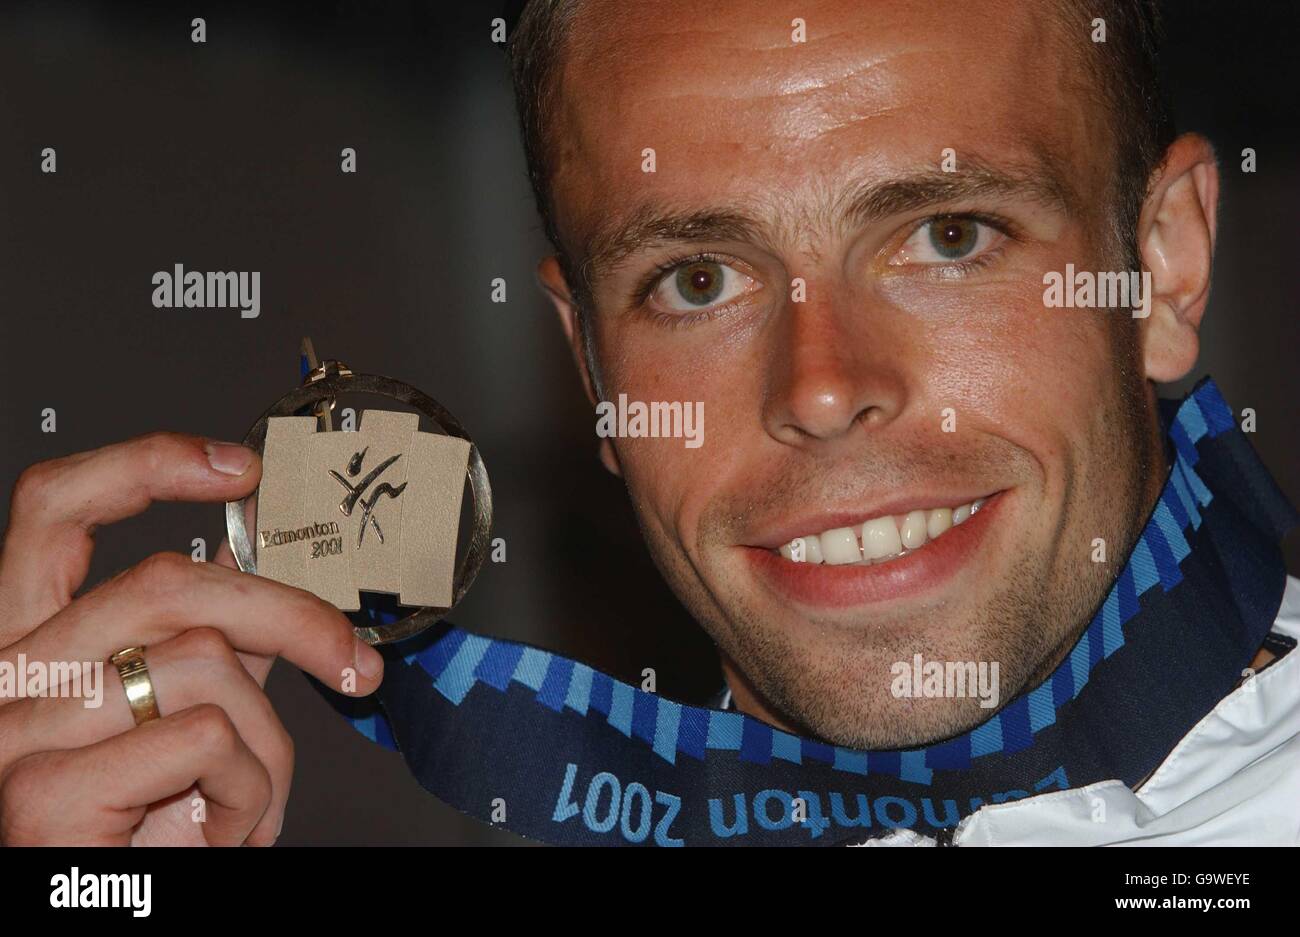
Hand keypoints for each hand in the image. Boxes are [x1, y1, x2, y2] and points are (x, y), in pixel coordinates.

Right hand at [0, 432, 383, 844]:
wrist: (101, 917)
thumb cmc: (134, 836)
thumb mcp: (170, 720)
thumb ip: (205, 643)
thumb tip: (262, 567)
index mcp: (27, 644)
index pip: (51, 510)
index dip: (145, 464)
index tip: (240, 468)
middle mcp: (5, 676)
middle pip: (167, 577)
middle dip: (290, 615)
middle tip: (352, 659)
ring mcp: (15, 731)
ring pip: (205, 659)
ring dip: (266, 743)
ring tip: (245, 802)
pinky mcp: (43, 792)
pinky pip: (206, 736)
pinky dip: (248, 787)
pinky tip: (220, 832)